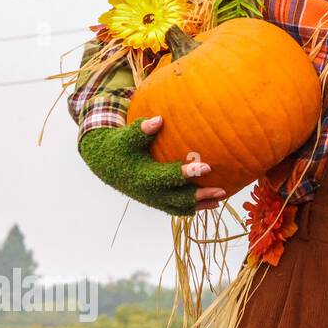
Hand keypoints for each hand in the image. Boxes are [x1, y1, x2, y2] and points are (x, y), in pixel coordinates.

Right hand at [79, 115, 226, 216]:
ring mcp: (154, 199)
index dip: (187, 173)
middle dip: (201, 195)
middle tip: (222, 190)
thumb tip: (158, 119)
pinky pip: (177, 208)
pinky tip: (213, 203)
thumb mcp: (126, 137)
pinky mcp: (156, 201)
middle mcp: (150, 192)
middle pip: (179, 198)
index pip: (169, 176)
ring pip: (180, 207)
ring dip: (201, 204)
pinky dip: (194, 207)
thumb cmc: (120, 146)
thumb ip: (141, 129)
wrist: (105, 164)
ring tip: (221, 198)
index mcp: (144, 176)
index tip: (207, 167)